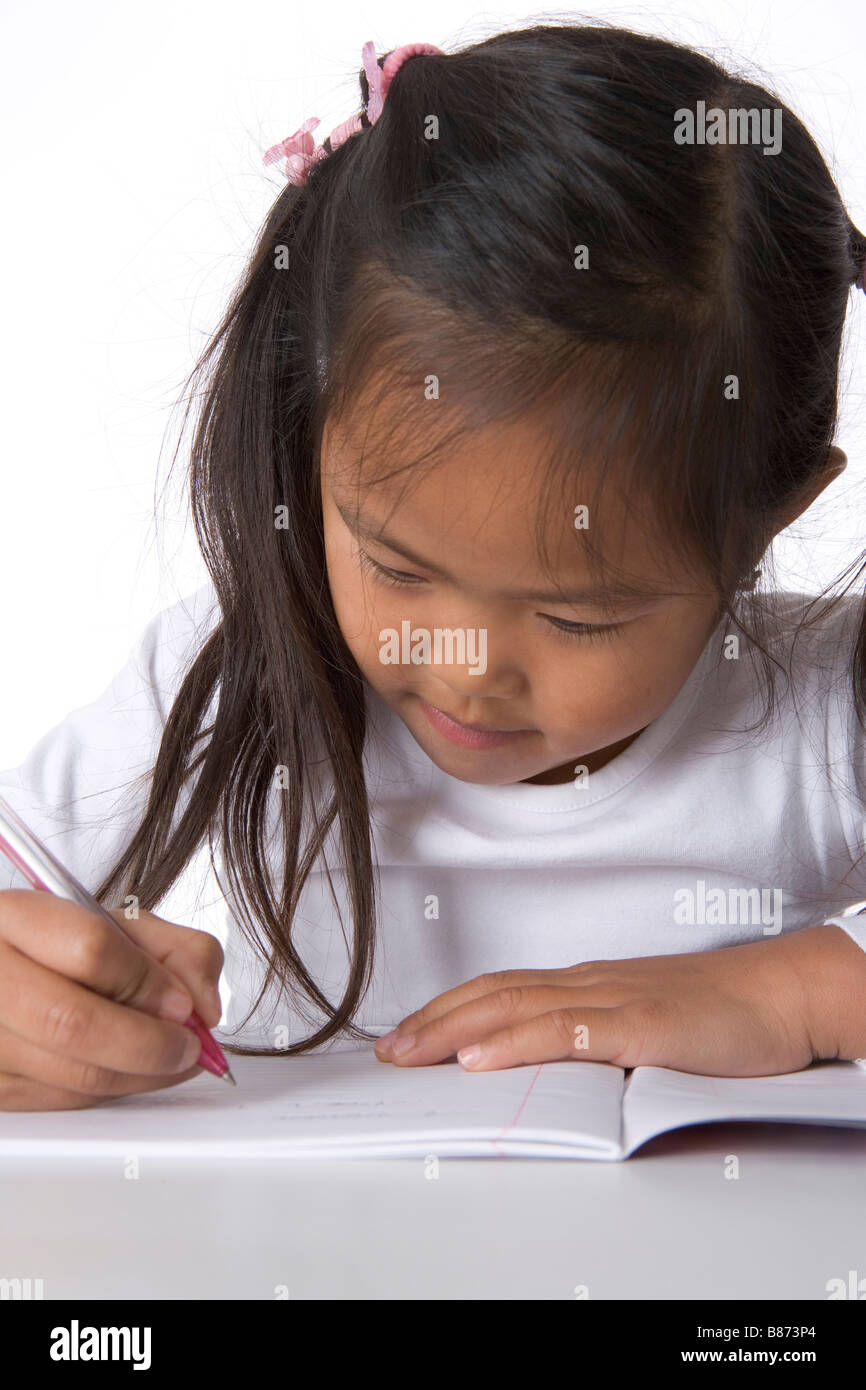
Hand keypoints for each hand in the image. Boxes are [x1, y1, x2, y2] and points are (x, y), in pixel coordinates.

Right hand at [0, 889, 223, 1110]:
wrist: (5, 970)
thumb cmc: (63, 945)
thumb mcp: (121, 925)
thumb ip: (178, 951)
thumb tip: (203, 1007)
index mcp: (15, 917)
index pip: (90, 950)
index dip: (149, 983)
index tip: (183, 1003)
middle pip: (74, 1023)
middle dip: (150, 1043)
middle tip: (188, 1046)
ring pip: (72, 1074)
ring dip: (140, 1075)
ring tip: (169, 1058)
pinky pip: (62, 1101)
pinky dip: (110, 1090)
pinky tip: (128, 1069)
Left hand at [373, 929, 839, 1076]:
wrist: (780, 992)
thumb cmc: (720, 1011)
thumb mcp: (644, 1024)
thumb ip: (596, 1038)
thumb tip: (547, 1064)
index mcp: (588, 984)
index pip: (503, 990)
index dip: (449, 1009)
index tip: (407, 1032)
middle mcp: (589, 984)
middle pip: (495, 994)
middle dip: (434, 1020)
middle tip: (386, 1050)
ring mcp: (613, 1001)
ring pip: (518, 1008)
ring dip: (456, 1030)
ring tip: (411, 1052)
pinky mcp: (640, 1026)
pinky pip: (568, 1033)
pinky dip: (518, 1043)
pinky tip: (482, 1058)